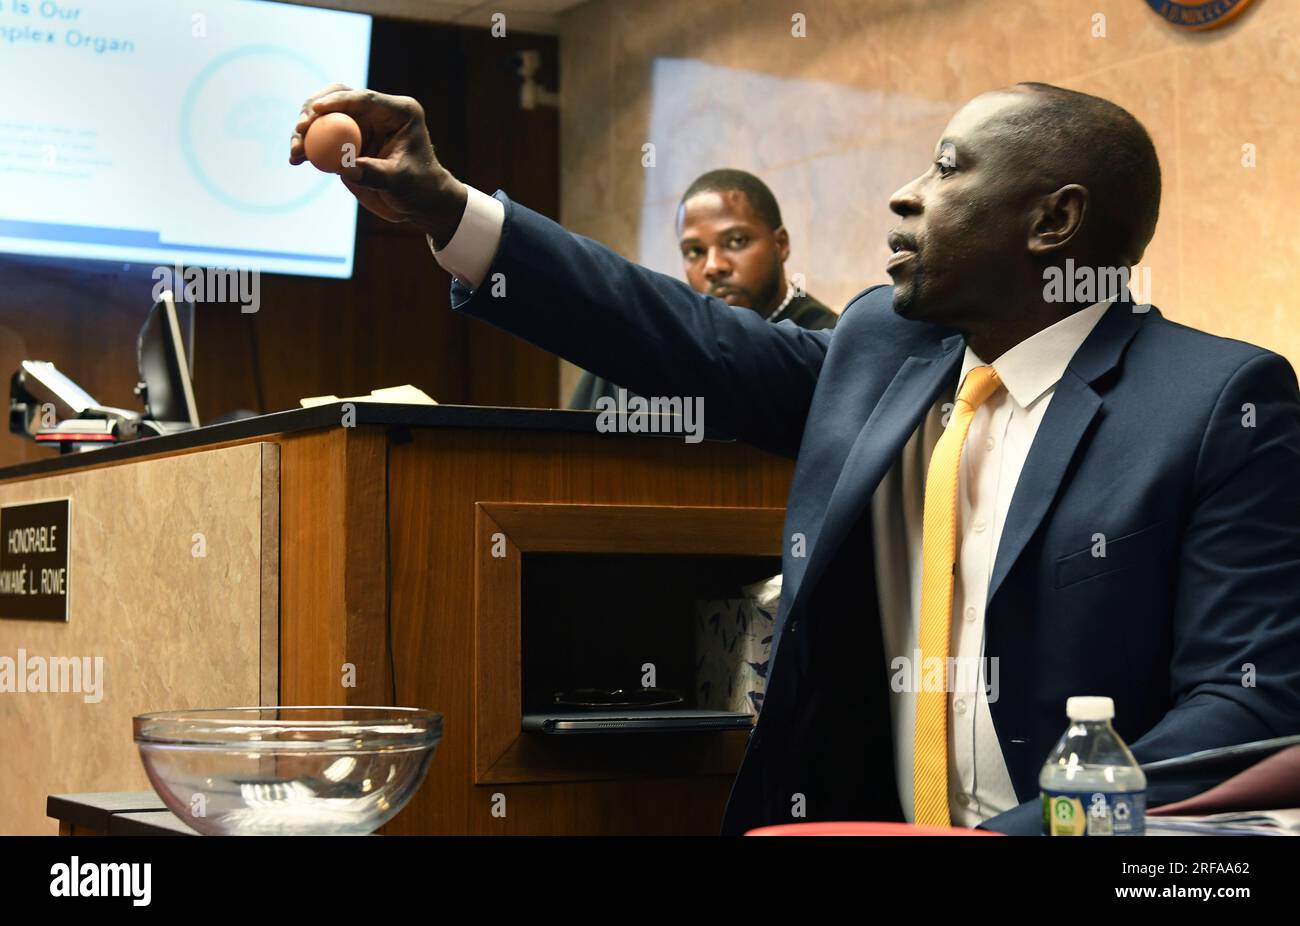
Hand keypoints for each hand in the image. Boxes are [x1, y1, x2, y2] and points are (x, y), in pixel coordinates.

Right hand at [290, 85, 467, 246]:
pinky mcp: (348, 142)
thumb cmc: (420, 189)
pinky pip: (323, 139)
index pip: (365, 98)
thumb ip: (373, 174)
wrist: (421, 203)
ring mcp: (361, 126)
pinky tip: (296, 159)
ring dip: (306, 130)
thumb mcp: (400, 181)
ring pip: (325, 117)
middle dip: (314, 111)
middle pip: (338, 99)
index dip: (338, 101)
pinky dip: (308, 146)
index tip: (316, 110)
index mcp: (398, 112)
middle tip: (301, 129)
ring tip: (296, 152)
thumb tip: (344, 168)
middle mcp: (377, 113)